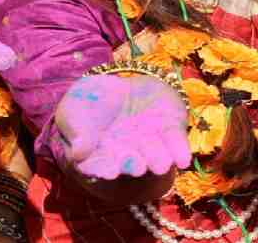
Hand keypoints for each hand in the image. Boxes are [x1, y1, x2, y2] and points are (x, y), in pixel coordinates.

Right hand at [54, 74, 190, 180]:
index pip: (100, 166)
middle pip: (129, 163)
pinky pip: (175, 141)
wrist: (116, 87)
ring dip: (158, 160)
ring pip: (154, 156)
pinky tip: (183, 159)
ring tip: (160, 164)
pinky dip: (179, 149)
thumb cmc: (87, 102)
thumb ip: (76, 131)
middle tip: (136, 166)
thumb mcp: (74, 110)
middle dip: (133, 164)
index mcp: (99, 156)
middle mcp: (126, 156)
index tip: (109, 170)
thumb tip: (79, 152)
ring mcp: (149, 145)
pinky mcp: (168, 130)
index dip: (104, 169)